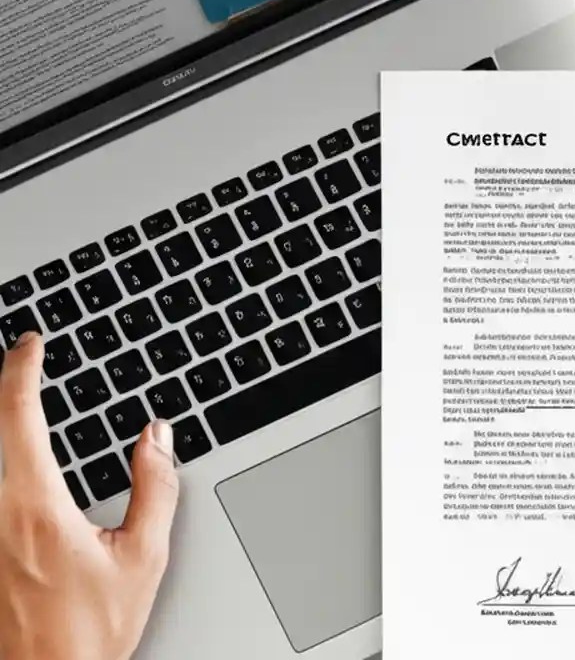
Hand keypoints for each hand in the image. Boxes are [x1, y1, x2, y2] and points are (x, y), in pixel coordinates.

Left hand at [0, 333, 178, 659]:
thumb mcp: (141, 559)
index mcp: (33, 508)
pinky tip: (10, 467)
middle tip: (15, 365)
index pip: (17, 416)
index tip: (31, 345)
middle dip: (0, 392)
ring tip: (8, 408)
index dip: (22, 370)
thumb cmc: (86, 636)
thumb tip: (157, 436)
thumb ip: (154, 488)